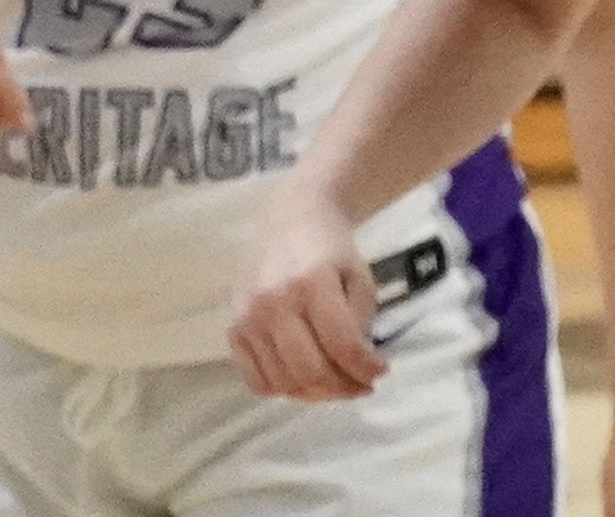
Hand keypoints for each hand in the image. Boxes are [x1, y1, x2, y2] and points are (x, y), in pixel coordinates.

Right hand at [227, 190, 387, 400]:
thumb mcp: (358, 274)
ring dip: (314, 394)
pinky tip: (302, 381)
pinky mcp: (233, 331)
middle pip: (309, 370)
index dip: (365, 368)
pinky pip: (255, 380)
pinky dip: (282, 390)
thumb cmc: (331, 248)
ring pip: (282, 381)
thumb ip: (359, 319)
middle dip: (342, 388)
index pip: (342, 344)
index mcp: (313, 283)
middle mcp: (275, 304)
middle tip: (360, 386)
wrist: (289, 221)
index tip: (380, 372)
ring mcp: (249, 320)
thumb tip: (355, 364)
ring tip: (334, 386)